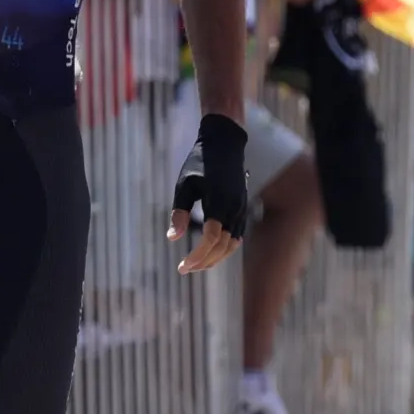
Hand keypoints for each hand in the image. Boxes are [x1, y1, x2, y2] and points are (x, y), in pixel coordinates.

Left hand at [168, 113, 247, 272]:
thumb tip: (171, 239)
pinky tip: (212, 252)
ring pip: (232, 244)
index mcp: (220, 203)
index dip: (198, 256)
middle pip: (222, 246)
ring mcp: (241, 209)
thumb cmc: (198, 163)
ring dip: (215, 257)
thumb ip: (179, 212)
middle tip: (184, 269)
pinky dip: (226, 247)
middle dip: (204, 261)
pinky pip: (237, 235)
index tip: (182, 267)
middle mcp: (235, 209)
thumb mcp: (183, 186)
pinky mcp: (242, 207)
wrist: (224, 144)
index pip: (211, 239)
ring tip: (195, 265)